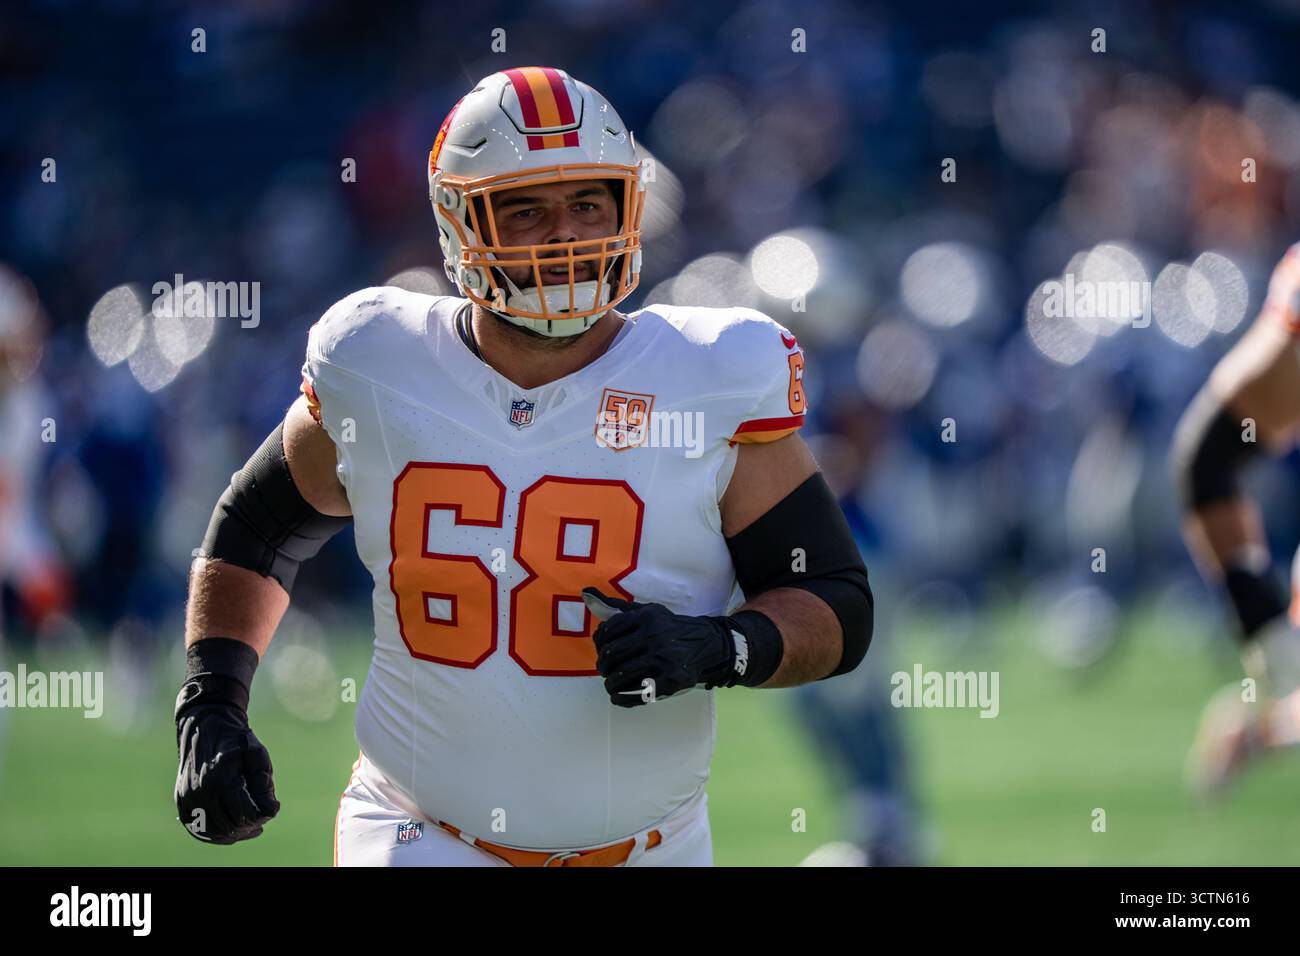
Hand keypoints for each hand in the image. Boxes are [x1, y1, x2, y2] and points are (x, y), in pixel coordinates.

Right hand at [175, 683, 278, 843]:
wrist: (205, 727)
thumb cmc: (236, 742)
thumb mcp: (257, 756)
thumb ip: (264, 784)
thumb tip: (271, 811)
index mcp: (220, 780)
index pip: (245, 815)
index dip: (263, 816)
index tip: (271, 807)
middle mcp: (199, 793)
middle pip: (230, 827)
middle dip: (250, 826)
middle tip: (261, 816)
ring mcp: (187, 799)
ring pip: (214, 833)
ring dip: (235, 833)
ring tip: (250, 824)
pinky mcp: (181, 803)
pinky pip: (199, 830)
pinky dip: (217, 834)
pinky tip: (233, 829)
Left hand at [583, 588, 742, 707]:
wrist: (706, 645)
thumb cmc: (669, 628)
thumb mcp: (647, 612)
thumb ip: (616, 608)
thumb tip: (586, 594)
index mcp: (646, 618)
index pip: (607, 632)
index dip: (599, 643)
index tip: (603, 649)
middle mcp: (654, 637)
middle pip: (611, 655)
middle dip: (603, 665)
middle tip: (605, 669)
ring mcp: (663, 660)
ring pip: (620, 676)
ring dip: (610, 683)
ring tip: (611, 683)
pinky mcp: (670, 681)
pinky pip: (636, 694)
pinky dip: (621, 698)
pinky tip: (619, 696)